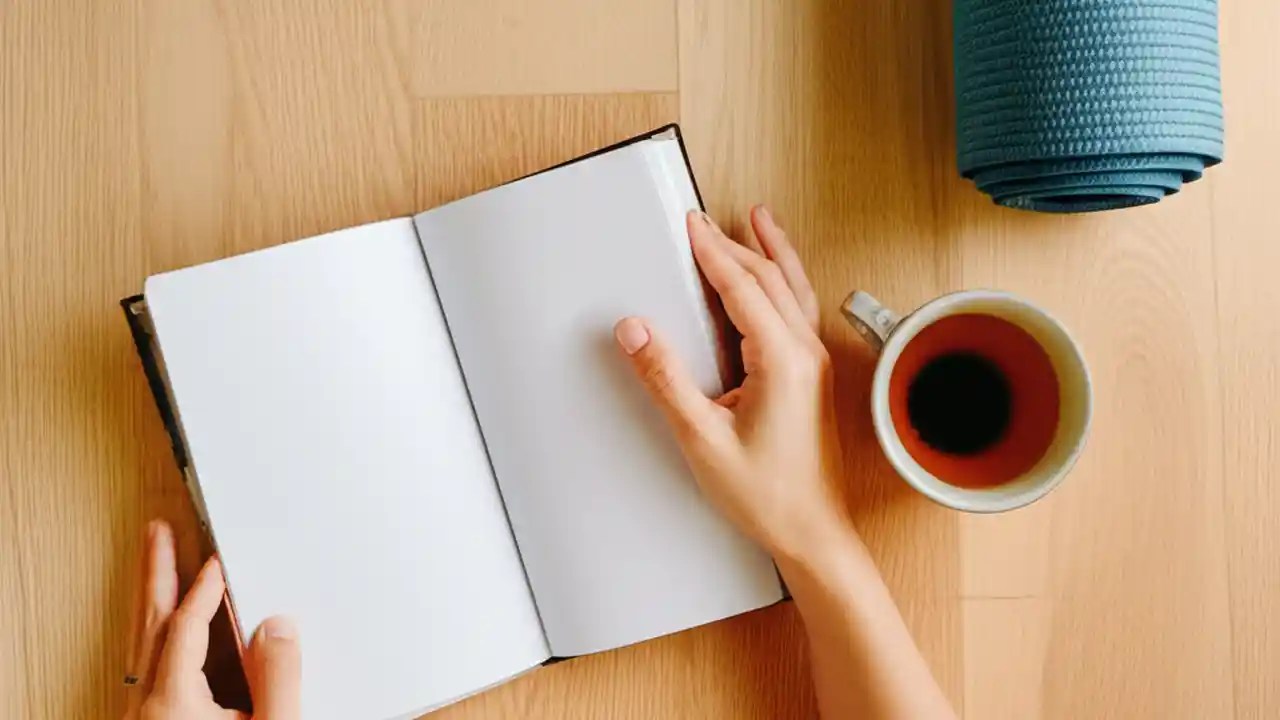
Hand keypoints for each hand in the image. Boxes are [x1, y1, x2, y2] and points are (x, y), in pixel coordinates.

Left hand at [123, 520, 300, 719]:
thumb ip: (277, 678)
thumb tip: (279, 628)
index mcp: (174, 702)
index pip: (186, 627)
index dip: (205, 588)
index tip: (217, 562)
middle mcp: (148, 708)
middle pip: (149, 625)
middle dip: (155, 574)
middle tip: (156, 535)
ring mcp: (142, 718)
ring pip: (140, 646)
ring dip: (149, 600)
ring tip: (156, 567)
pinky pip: (143, 666)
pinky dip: (153, 633)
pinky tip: (163, 627)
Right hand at [614, 206, 852, 558]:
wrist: (813, 533)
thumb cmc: (766, 495)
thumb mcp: (701, 438)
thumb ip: (666, 379)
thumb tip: (635, 329)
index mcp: (783, 360)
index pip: (742, 287)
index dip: (712, 252)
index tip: (690, 224)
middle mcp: (807, 353)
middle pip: (769, 279)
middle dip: (733, 245)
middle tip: (703, 220)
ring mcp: (816, 364)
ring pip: (793, 289)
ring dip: (771, 252)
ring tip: (758, 221)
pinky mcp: (814, 377)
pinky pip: (800, 311)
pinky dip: (785, 282)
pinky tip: (776, 282)